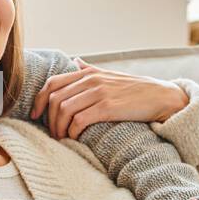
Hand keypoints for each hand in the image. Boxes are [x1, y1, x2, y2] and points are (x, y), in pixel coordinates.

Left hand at [30, 57, 189, 139]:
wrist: (161, 97)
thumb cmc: (135, 90)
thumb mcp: (110, 75)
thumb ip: (89, 70)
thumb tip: (74, 61)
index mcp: (88, 73)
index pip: (53, 83)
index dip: (39, 100)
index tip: (36, 116)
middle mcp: (91, 80)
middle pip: (55, 98)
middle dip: (48, 119)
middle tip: (52, 133)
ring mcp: (99, 92)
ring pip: (64, 110)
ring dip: (58, 127)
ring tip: (62, 138)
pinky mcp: (108, 107)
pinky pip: (79, 120)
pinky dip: (72, 131)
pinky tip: (75, 138)